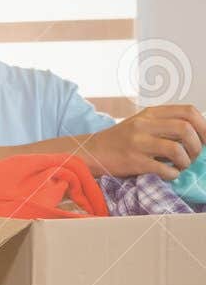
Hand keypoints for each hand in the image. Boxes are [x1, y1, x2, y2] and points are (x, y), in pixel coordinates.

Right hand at [83, 105, 205, 179]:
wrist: (91, 153)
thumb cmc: (119, 140)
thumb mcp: (141, 124)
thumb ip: (165, 124)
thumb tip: (197, 134)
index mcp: (150, 113)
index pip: (188, 111)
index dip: (204, 125)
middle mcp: (144, 125)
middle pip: (185, 129)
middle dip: (197, 146)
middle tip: (194, 156)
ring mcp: (138, 143)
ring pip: (177, 149)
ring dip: (186, 161)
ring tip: (181, 166)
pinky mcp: (133, 162)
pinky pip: (164, 169)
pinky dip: (172, 174)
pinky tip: (168, 174)